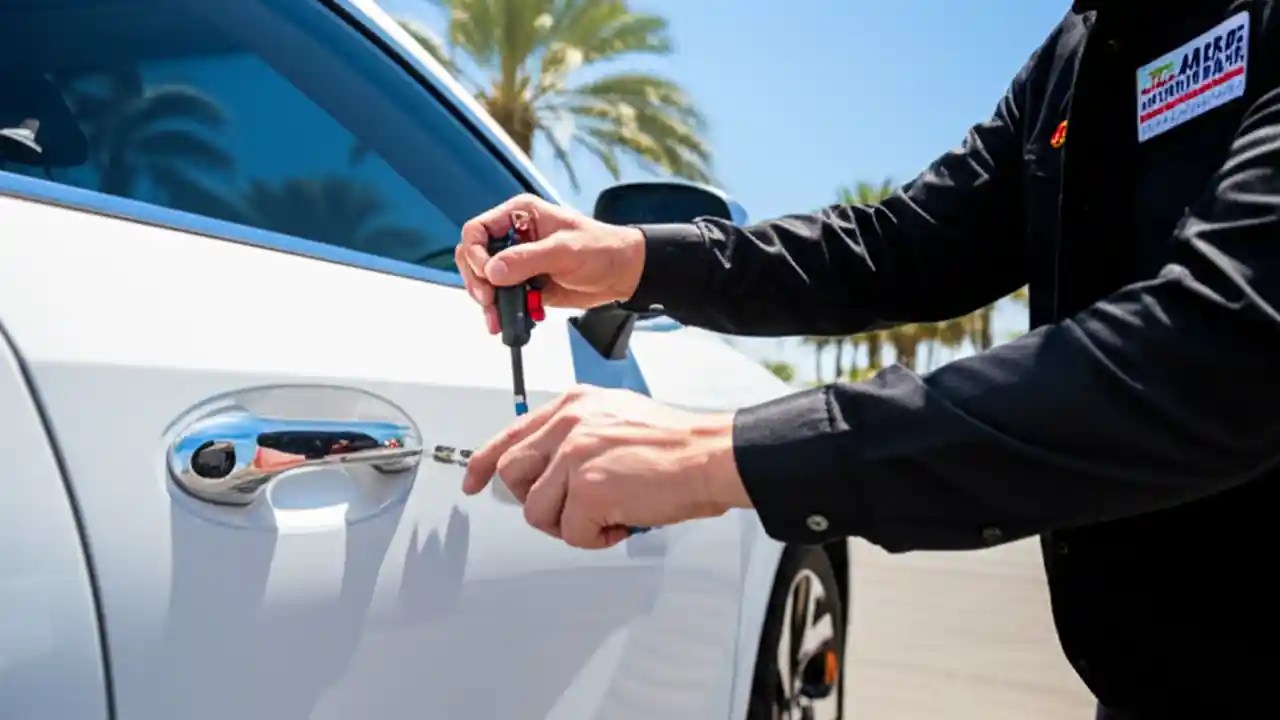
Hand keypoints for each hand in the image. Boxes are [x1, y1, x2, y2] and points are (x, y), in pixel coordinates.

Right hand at [456, 194, 646, 334]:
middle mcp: (514, 236)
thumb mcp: (564, 251)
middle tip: (489, 300)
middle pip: (474, 257)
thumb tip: (492, 272)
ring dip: (487, 301)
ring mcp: (518, 262)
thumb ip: (527, 260)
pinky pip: (503, 298)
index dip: (476, 254)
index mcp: (519, 215)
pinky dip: (502, 311)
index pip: (477, 230)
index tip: (489, 275)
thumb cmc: (601, 249)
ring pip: (485, 281)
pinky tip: (508, 321)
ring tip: (496, 319)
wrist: (623, 274)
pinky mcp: (526, 284)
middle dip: (477, 281)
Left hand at [462, 385, 752, 548]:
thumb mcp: (615, 418)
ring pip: (537, 510)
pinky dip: (597, 538)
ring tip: (607, 514)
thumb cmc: (674, 445)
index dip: (485, 462)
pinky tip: (623, 520)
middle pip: (513, 474)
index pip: (510, 433)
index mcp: (572, 405)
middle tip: (571, 509)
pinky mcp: (587, 488)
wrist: (708, 455)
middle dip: (536, 501)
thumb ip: (578, 433)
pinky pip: (572, 532)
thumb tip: (552, 467)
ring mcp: (574, 455)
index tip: (473, 480)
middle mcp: (568, 423)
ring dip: (571, 524)